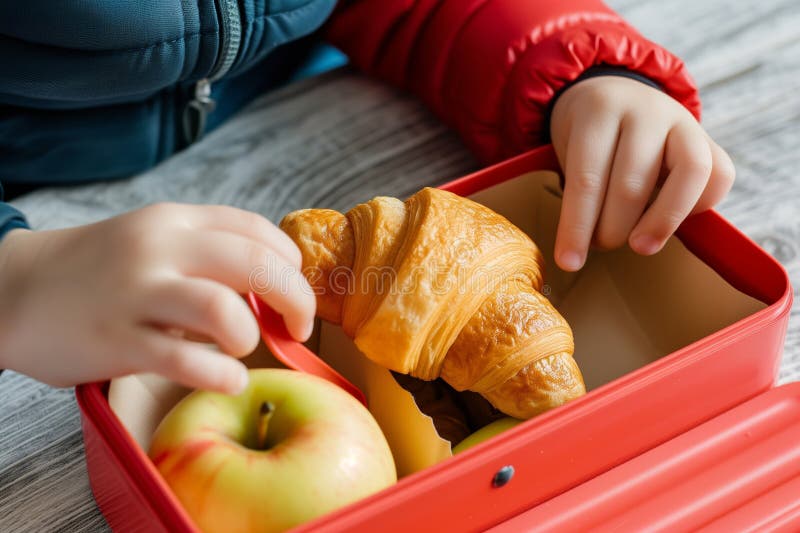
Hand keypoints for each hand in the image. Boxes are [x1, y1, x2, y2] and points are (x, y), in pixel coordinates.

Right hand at [0, 203, 314, 393]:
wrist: (12, 289)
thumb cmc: (96, 271)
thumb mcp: (152, 243)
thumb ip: (207, 254)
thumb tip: (272, 287)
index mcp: (176, 222)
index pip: (257, 230)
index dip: (291, 264)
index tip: (295, 291)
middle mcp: (160, 249)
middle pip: (257, 265)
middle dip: (296, 300)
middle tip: (298, 328)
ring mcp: (137, 293)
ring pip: (223, 310)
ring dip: (249, 336)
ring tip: (240, 349)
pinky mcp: (115, 339)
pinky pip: (184, 360)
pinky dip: (220, 374)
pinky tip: (226, 378)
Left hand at [550, 75, 734, 270]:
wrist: (613, 92)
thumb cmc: (587, 137)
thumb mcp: (569, 150)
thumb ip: (581, 188)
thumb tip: (578, 251)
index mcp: (598, 112)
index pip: (587, 178)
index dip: (577, 226)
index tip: (568, 262)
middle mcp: (644, 111)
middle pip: (633, 183)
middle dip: (613, 228)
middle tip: (602, 245)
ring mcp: (681, 121)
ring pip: (688, 173)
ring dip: (661, 222)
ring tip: (639, 245)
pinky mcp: (707, 137)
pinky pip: (719, 173)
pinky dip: (701, 205)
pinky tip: (676, 221)